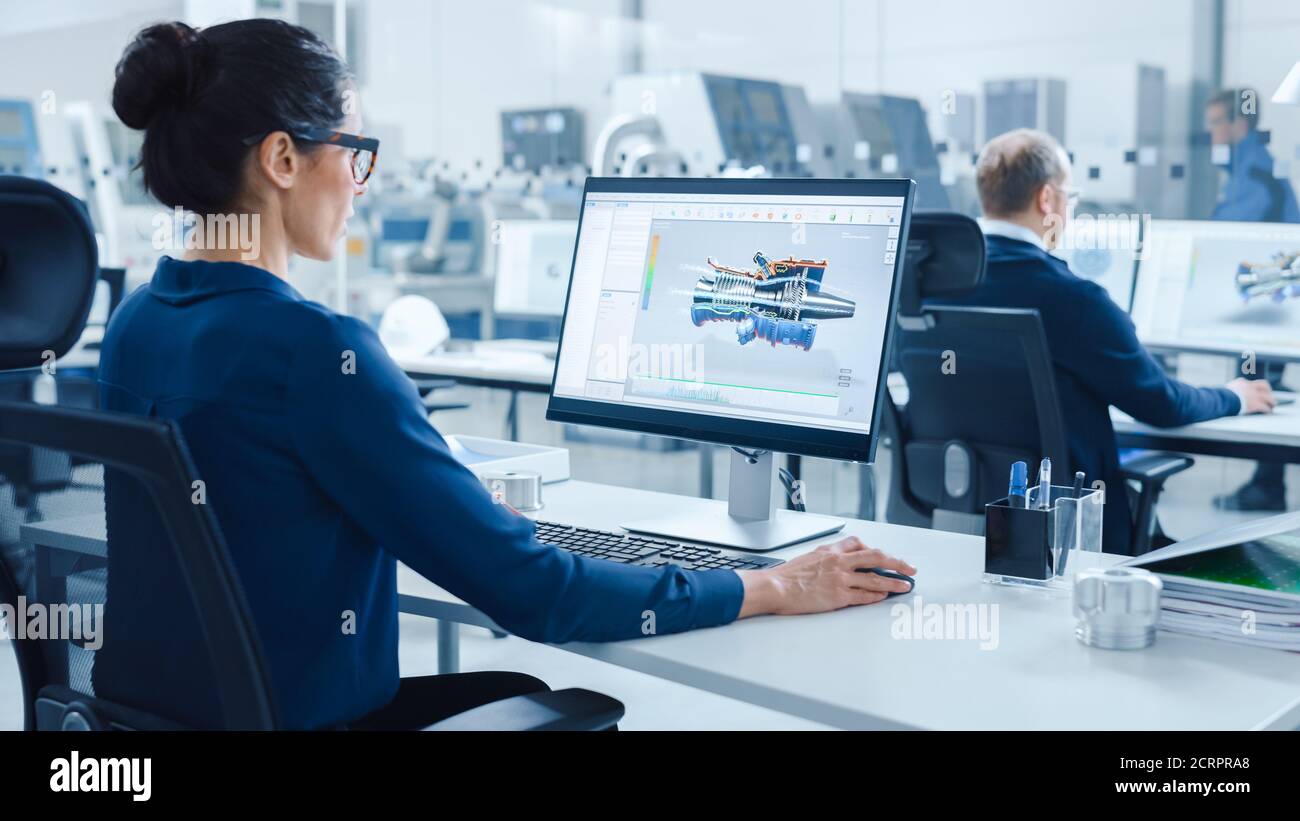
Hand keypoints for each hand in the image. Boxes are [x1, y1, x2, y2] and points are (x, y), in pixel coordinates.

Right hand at [736, 536, 916, 617]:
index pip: (858, 544)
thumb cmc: (786, 576)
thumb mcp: (807, 558)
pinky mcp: (839, 595)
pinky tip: (884, 595)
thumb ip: (824, 559)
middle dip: (896, 562)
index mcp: (830, 551)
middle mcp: (838, 562)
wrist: (776, 587)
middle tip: (908, 567)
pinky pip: (864, 595)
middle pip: (875, 557)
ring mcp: (840, 578)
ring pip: (875, 577)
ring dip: (894, 581)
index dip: (873, 550)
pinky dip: (877, 595)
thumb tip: (833, 564)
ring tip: (905, 585)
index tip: (882, 556)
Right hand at [1226, 378, 1276, 413]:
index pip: (1250, 382)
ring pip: (1268, 396)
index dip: (1254, 387)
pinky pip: (1265, 407)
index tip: (1255, 390)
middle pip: (1264, 385)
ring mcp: (1254, 395)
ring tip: (1272, 405)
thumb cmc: (1220, 397)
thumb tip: (1226, 395)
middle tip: (1268, 395)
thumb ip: (1229, 391)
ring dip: (1271, 401)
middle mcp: (1250, 387)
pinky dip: (1267, 410)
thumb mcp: (1224, 391)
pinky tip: (1268, 412)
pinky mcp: (1256, 404)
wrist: (1223, 400)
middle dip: (1268, 390)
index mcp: (1241, 382)